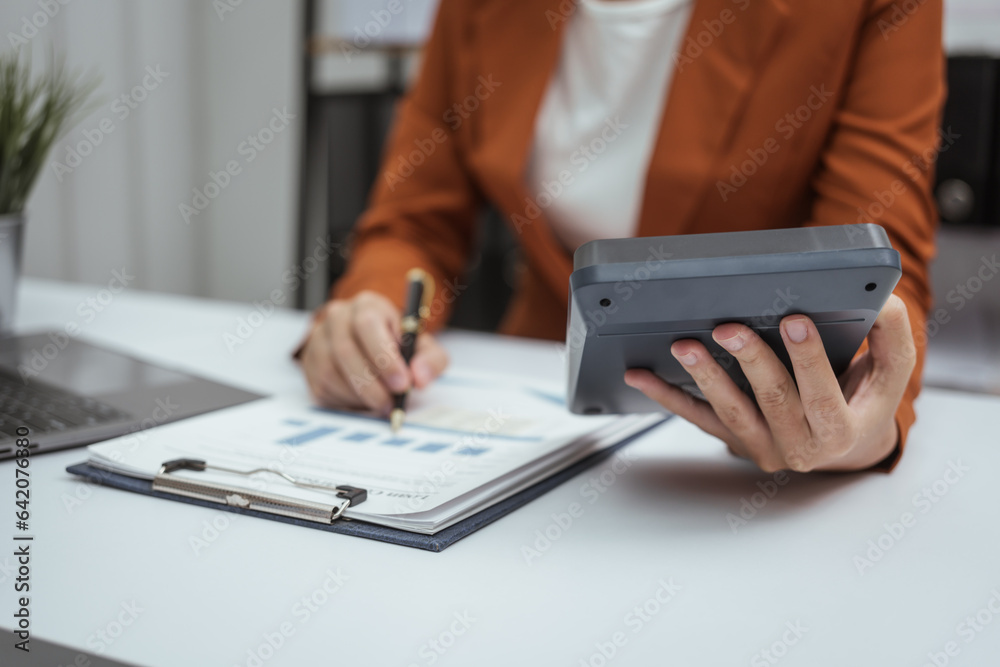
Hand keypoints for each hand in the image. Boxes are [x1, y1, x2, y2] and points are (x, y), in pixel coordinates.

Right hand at [298, 290, 448, 412]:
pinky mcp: (309, 363)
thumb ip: (431, 360)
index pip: (367, 324)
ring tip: (381, 403)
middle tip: (391, 402)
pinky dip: (344, 401)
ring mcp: (319, 339)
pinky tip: (363, 401)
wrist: (373, 344)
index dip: (384, 358)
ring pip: (331, 372)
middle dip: (371, 384)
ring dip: (358, 396)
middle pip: (345, 351)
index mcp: (367, 306)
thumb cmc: (398, 344)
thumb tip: (420, 378)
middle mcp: (338, 317)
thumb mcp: (423, 347)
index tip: (402, 383)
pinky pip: (321, 387)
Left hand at [623, 295, 915, 471]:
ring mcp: (762, 447)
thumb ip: (892, 336)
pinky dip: (666, 396)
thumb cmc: (864, 398)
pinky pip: (696, 418)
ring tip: (682, 346)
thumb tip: (883, 299)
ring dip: (702, 378)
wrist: (844, 446)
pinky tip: (639, 375)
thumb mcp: (891, 372)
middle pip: (772, 400)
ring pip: (730, 412)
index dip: (808, 357)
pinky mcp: (733, 441)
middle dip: (749, 360)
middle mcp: (799, 447)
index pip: (822, 393)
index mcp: (839, 429)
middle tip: (726, 327)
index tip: (795, 319)